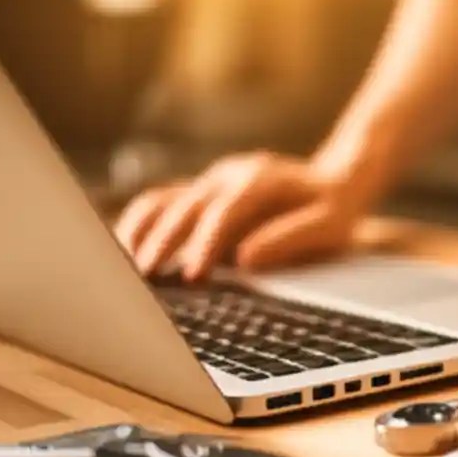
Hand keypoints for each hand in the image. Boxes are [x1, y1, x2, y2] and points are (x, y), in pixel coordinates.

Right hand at [114, 151, 363, 280]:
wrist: (335, 178)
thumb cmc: (332, 208)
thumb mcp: (329, 224)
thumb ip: (290, 238)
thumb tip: (246, 260)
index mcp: (260, 180)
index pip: (223, 212)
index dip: (205, 244)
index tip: (192, 275)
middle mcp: (227, 176)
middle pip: (184, 207)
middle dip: (163, 244)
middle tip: (145, 280)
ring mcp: (208, 182)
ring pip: (161, 201)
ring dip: (139, 234)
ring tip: (123, 271)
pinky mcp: (198, 193)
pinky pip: (158, 205)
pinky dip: (137, 227)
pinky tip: (123, 256)